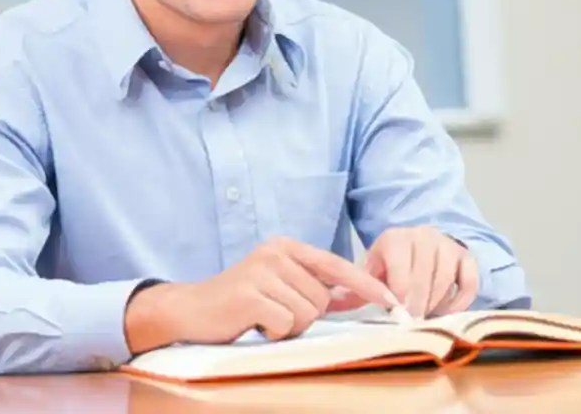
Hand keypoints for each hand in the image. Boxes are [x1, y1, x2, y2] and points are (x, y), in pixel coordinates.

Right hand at [125, 236, 395, 351]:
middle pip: (323, 299)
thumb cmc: (239, 302)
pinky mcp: (250, 294)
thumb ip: (310, 285)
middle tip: (275, 315)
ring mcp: (261, 271)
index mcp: (286, 247)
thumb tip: (352, 297)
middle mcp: (275, 253)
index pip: (336, 265)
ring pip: (307, 313)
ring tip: (263, 319)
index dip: (365, 285)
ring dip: (288, 326)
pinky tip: (253, 325)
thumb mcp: (277, 284)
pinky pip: (286, 324)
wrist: (189, 311)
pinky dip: (274, 332)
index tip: (391, 300)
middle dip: (305, 316)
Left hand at [339, 226, 478, 317]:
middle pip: (424, 276)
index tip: (396, 312)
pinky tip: (446, 312)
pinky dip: (460, 302)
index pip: (400, 266)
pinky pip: (469, 282)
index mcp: (396, 238)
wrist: (417, 244)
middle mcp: (424, 236)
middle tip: (411, 323)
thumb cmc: (390, 265)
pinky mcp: (466, 257)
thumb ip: (360, 287)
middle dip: (417, 304)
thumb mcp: (372, 270)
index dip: (399, 293)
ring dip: (435, 304)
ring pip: (446, 279)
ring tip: (425, 317)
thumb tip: (339, 302)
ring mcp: (447, 245)